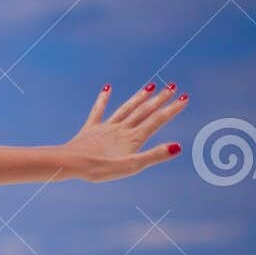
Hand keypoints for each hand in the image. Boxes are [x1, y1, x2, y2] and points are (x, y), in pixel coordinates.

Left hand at [64, 81, 187, 180]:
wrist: (70, 163)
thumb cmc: (100, 169)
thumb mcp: (131, 166)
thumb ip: (154, 156)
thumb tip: (178, 147)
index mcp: (132, 138)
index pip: (156, 121)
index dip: (171, 109)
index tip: (185, 98)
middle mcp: (121, 129)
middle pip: (143, 111)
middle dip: (160, 100)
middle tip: (173, 87)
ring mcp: (105, 127)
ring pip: (126, 108)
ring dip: (139, 97)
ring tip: (150, 86)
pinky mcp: (90, 129)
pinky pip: (98, 110)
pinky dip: (104, 98)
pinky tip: (107, 87)